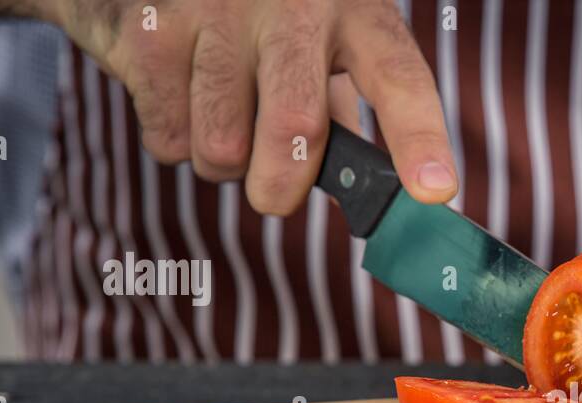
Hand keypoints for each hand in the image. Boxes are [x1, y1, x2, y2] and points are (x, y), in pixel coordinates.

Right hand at [49, 0, 456, 213]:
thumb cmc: (266, 22)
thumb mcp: (325, 49)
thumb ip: (344, 119)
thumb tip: (361, 202)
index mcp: (353, 9)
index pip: (397, 77)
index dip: (419, 138)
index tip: (434, 191)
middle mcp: (291, 1)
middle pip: (296, 128)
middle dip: (282, 187)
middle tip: (273, 194)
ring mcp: (215, 7)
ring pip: (222, 147)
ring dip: (222, 162)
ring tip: (223, 120)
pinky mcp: (147, 26)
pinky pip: (167, 136)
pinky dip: (173, 138)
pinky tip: (178, 93)